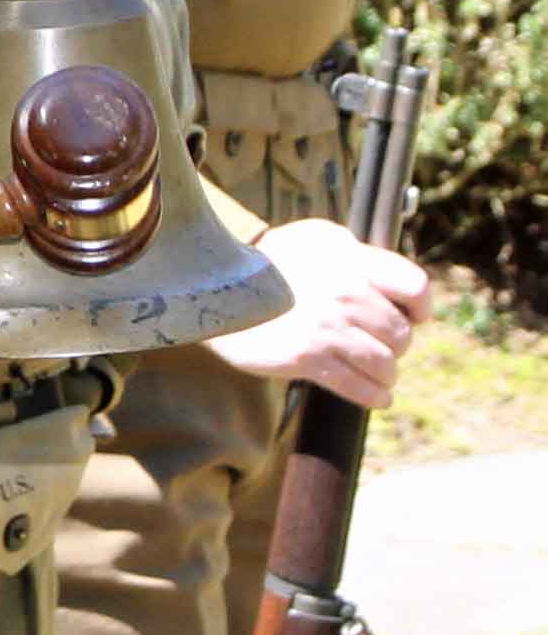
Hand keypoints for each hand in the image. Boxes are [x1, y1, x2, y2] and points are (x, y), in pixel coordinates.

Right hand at [209, 217, 431, 406]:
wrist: (216, 284)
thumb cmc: (272, 260)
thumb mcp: (315, 238)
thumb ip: (357, 254)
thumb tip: (391, 283)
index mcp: (352, 260)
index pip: (415, 287)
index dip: (419, 307)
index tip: (412, 316)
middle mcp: (345, 294)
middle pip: (402, 334)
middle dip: (394, 344)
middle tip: (377, 343)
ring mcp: (327, 328)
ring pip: (386, 365)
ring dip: (384, 372)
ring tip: (374, 370)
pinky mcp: (308, 358)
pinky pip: (361, 388)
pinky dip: (374, 396)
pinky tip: (375, 394)